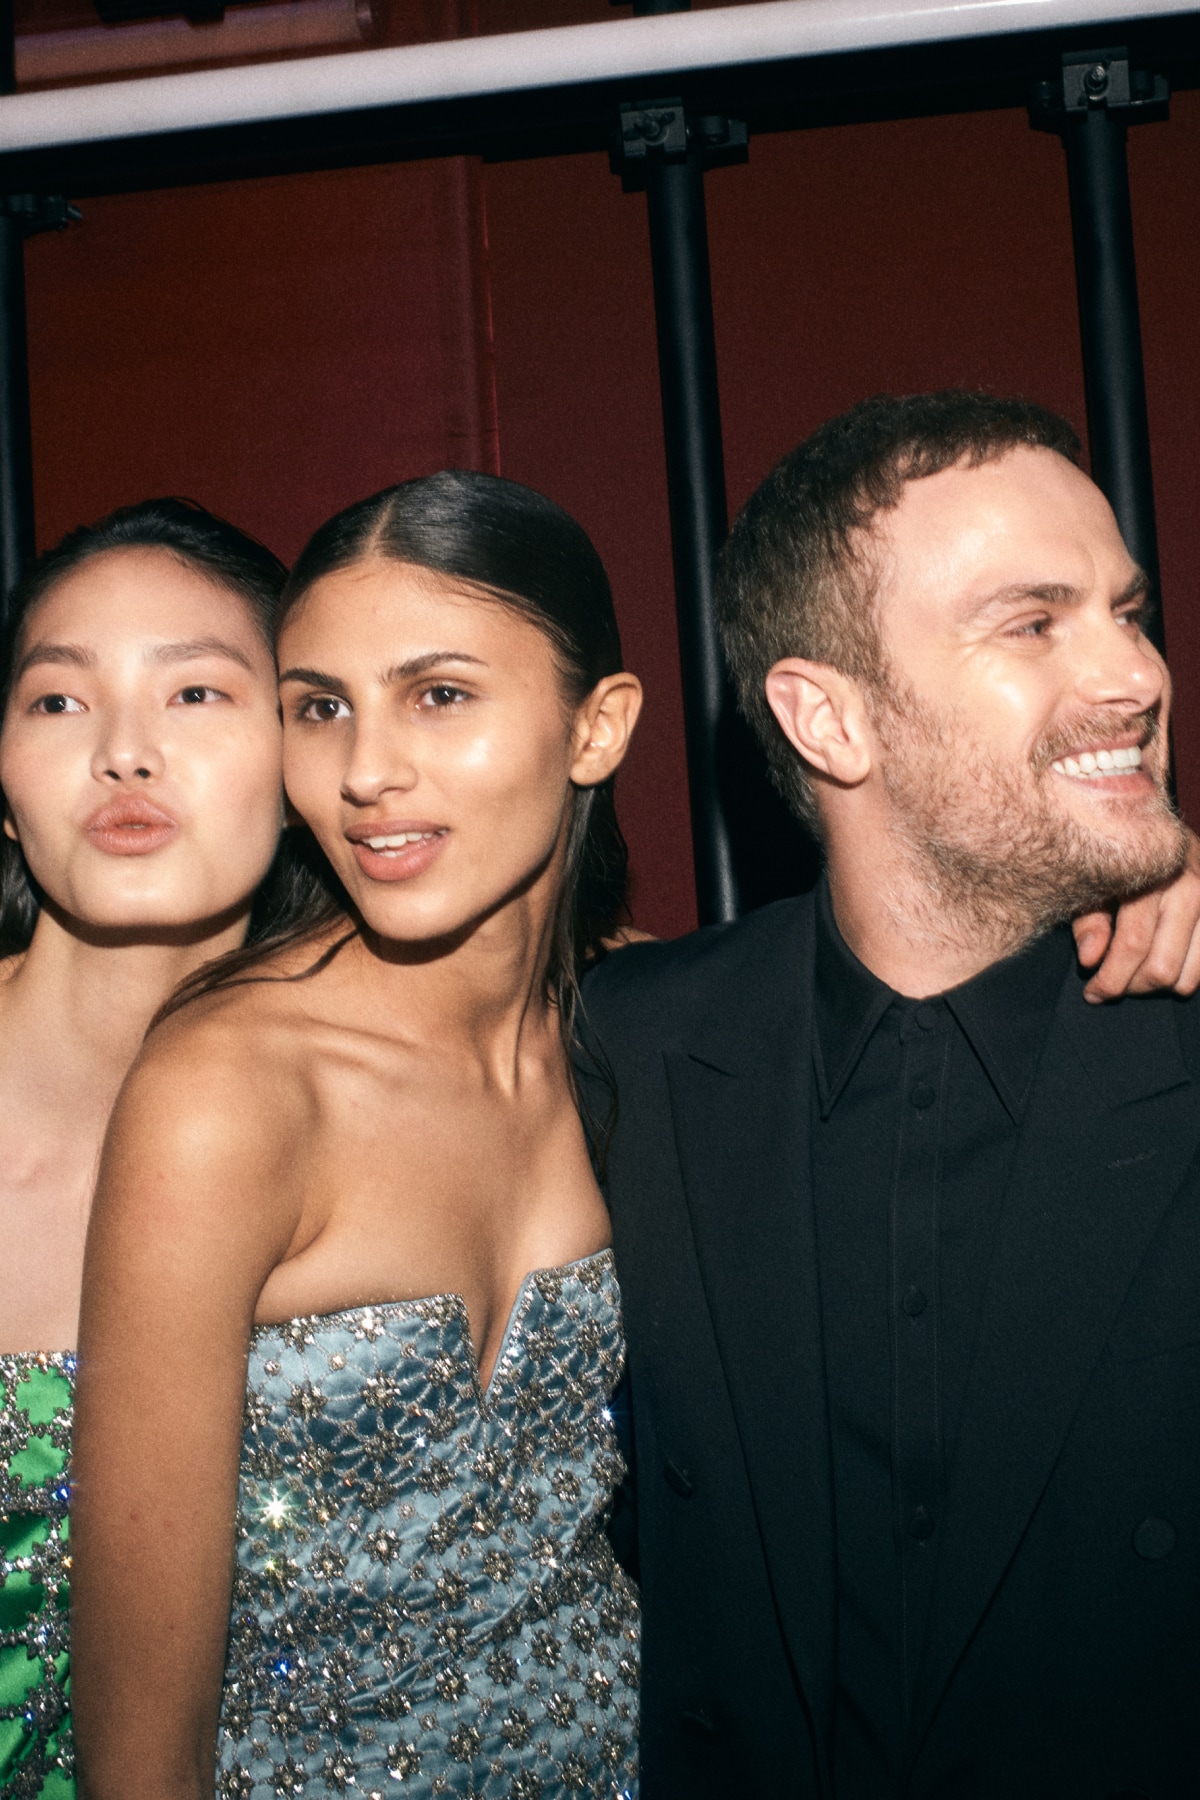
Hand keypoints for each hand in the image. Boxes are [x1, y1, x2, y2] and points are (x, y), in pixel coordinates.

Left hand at [1074, 828, 1199, 1001]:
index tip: (1092, 993)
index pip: (1133, 944)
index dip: (1109, 978)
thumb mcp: (1095, 879)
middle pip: (1163, 967)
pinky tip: (1155, 965)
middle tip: (1109, 985)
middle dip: (1131, 987)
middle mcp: (1190, 887)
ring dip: (1157, 988)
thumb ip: (1089, 919)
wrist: (1154, 824)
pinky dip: (1181, 977)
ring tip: (1132, 977)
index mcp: (1153, 874)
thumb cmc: (1118, 855)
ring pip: (1189, 975)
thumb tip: (1090, 960)